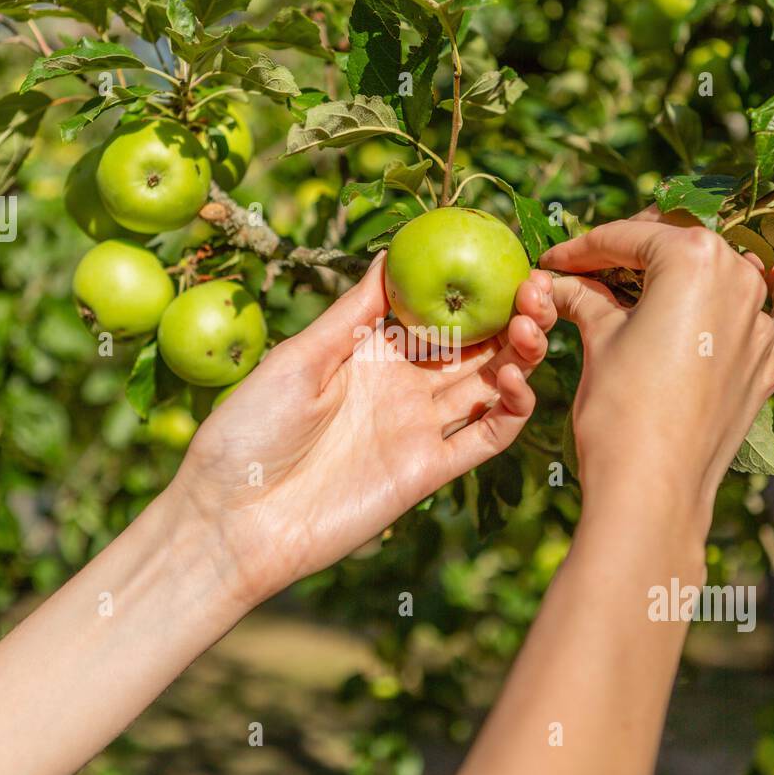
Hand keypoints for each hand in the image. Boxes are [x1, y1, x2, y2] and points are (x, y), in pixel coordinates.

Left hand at [172, 254, 556, 603]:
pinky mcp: (429, 471)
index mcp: (370, 351)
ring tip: (536, 326)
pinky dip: (512, 409)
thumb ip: (354, 312)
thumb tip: (394, 253)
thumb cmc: (249, 431)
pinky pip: (485, 437)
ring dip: (520, 354)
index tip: (506, 257)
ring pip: (488, 385)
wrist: (235, 521)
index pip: (435, 311)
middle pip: (473, 345)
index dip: (472, 286)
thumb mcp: (298, 358)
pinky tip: (518, 379)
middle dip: (510, 315)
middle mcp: (402, 385)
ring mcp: (418, 428)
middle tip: (539, 290)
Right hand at [541, 207, 773, 526]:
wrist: (653, 488)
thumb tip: (562, 282)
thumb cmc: (620, 410)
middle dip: (629, 255)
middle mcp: (739, 277)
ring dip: (683, 272)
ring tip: (642, 288)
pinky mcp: (771, 360)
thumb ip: (587, 298)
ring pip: (725, 270)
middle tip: (586, 272)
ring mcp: (761, 320)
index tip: (555, 262)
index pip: (628, 238)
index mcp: (694, 258)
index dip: (582, 248)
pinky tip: (765, 285)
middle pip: (677, 246)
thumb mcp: (598, 340)